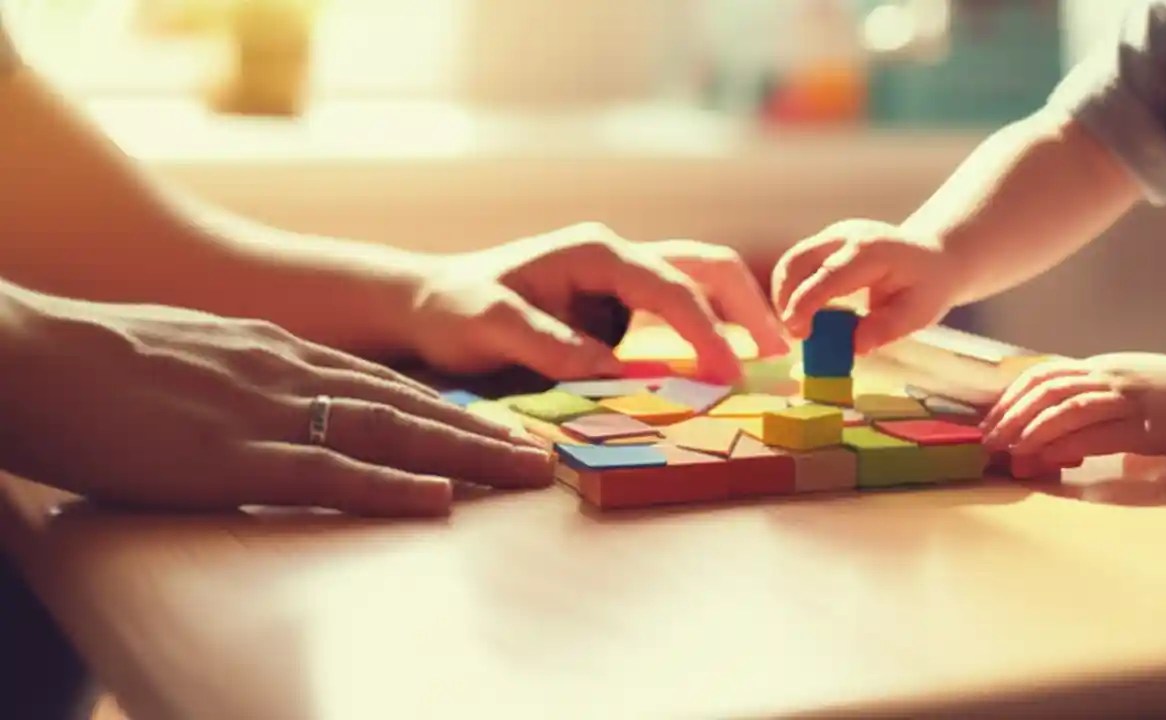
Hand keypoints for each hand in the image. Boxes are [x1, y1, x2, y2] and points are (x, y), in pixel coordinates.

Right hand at [0, 292, 554, 515]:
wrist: (32, 354)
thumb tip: (264, 396)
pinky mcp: (234, 458)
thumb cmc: (94, 360)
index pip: (382, 381)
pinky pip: (330, 474)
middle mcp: (289, 373)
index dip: (445, 408)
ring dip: (465, 455)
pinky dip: (392, 489)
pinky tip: (439, 503)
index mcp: (276, 351)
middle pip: (407, 405)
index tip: (493, 426)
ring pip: (391, 433)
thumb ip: (240, 372)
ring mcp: (267, 414)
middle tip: (539, 453)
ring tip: (524, 473)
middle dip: (480, 432)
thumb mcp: (189, 354)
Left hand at [405, 223, 787, 382]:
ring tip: (765, 365)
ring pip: (698, 287)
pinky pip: (672, 317)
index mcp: (596, 252)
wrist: (428, 303)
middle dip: (748, 306)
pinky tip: (715, 375)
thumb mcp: (489, 325)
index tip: (733, 372)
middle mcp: (617, 259)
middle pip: (705, 269)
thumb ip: (547, 343)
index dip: (706, 330)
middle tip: (780, 354)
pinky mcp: (616, 308)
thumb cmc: (454, 308)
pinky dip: (703, 339)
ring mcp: (619, 283)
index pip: (670, 287)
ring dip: (734, 320)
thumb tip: (611, 371)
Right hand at [771, 219, 963, 352]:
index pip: (828, 276)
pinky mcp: (824, 242)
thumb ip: (887, 328)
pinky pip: (796, 264)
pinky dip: (791, 290)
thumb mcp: (919, 313)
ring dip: (783, 296)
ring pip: (790, 261)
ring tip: (797, 326)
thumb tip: (855, 346)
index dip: (805, 304)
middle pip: (797, 261)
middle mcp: (845, 236)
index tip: (797, 333)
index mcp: (871, 252)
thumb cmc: (927, 285)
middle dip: (785, 299)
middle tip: (795, 334)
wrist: (933, 255)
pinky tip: (803, 313)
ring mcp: (832, 235)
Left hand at [980, 353, 1165, 465]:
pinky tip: (1046, 456)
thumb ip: (1085, 396)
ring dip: (1033, 429)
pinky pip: (1097, 433)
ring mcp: (1125, 400)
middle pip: (1047, 390)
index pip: (1042, 375)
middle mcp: (1106, 378)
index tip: (989, 420)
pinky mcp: (1143, 426)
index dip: (1011, 397)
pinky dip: (1066, 444)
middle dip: (1012, 415)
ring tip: (1011, 448)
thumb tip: (1045, 421)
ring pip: (1068, 408)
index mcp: (1097, 367)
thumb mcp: (1120, 382)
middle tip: (989, 439)